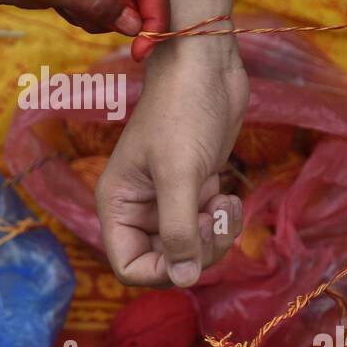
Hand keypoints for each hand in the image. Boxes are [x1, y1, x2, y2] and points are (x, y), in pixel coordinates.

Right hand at [96, 36, 247, 286]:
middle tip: (216, 219)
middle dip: (199, 250)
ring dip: (216, 236)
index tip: (192, 248)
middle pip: (166, 263)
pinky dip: (222, 220)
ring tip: (226, 204)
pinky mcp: (192, 190)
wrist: (205, 66)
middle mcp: (137, 209)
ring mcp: (166, 201)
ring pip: (191, 249)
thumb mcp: (179, 173)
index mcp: (118, 206)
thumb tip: (183, 279)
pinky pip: (206, 228)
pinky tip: (229, 195)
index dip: (163, 271)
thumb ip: (179, 230)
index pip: (130, 268)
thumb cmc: (183, 111)